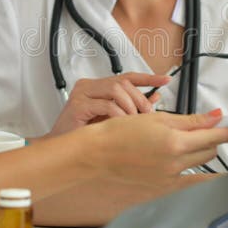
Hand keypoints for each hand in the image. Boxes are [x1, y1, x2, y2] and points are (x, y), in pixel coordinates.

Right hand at [50, 73, 169, 135]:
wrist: (61, 151)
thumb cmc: (84, 136)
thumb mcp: (113, 120)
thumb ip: (132, 107)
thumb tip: (155, 98)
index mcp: (98, 87)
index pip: (127, 76)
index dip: (148, 78)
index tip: (165, 80)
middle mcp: (89, 86)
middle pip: (123, 82)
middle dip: (140, 98)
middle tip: (147, 114)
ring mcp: (82, 94)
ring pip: (116, 89)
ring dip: (130, 106)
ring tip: (132, 121)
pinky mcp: (77, 105)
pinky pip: (106, 105)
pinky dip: (118, 115)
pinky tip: (120, 125)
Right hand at [85, 111, 227, 188]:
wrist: (95, 156)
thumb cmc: (118, 134)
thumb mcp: (155, 118)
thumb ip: (189, 120)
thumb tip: (214, 117)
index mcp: (174, 142)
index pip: (213, 135)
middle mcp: (174, 163)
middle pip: (209, 151)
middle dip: (212, 140)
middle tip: (207, 132)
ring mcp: (169, 180)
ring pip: (200, 168)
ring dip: (203, 156)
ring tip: (197, 148)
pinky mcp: (162, 192)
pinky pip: (189, 186)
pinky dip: (198, 180)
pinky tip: (203, 178)